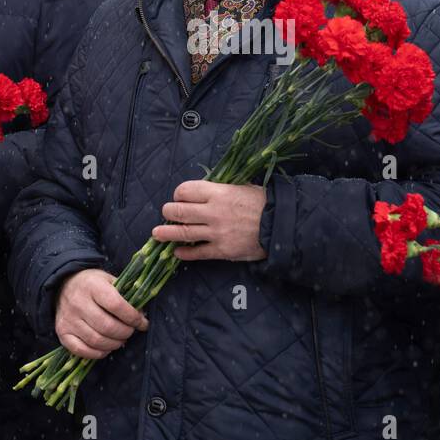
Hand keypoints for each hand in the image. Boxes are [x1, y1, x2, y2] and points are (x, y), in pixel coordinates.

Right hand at [55, 268, 148, 359]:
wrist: (64, 285)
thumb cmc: (93, 285)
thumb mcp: (109, 280)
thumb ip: (125, 295)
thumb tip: (141, 316)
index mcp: (93, 286)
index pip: (116, 305)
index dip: (133, 317)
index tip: (143, 323)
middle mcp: (78, 302)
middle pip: (107, 326)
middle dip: (125, 333)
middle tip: (130, 331)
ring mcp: (68, 319)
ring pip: (96, 340)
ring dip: (114, 344)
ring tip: (120, 339)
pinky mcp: (62, 333)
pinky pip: (81, 350)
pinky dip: (97, 353)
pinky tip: (106, 348)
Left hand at [151, 180, 266, 261]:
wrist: (282, 226)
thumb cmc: (264, 203)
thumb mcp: (243, 187)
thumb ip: (222, 189)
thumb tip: (205, 190)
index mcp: (218, 193)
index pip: (186, 191)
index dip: (179, 194)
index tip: (180, 197)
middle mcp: (213, 212)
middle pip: (179, 211)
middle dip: (168, 212)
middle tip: (167, 213)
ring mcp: (216, 233)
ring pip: (183, 233)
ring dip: (167, 233)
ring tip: (157, 234)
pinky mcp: (222, 250)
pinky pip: (197, 253)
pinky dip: (185, 253)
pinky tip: (177, 252)